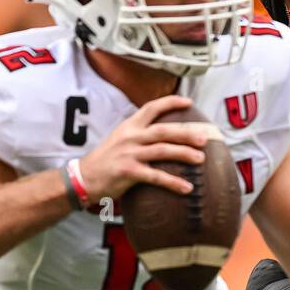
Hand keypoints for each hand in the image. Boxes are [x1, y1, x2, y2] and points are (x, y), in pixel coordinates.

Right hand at [78, 94, 208, 201]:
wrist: (84, 177)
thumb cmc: (106, 160)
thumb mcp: (121, 139)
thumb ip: (140, 134)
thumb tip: (163, 133)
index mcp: (130, 126)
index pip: (152, 108)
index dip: (171, 102)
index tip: (189, 102)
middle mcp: (131, 137)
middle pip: (163, 131)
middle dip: (186, 133)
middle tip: (205, 138)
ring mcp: (130, 154)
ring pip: (162, 151)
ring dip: (184, 154)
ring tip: (201, 159)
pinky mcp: (129, 172)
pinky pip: (156, 177)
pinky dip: (173, 182)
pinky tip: (187, 188)